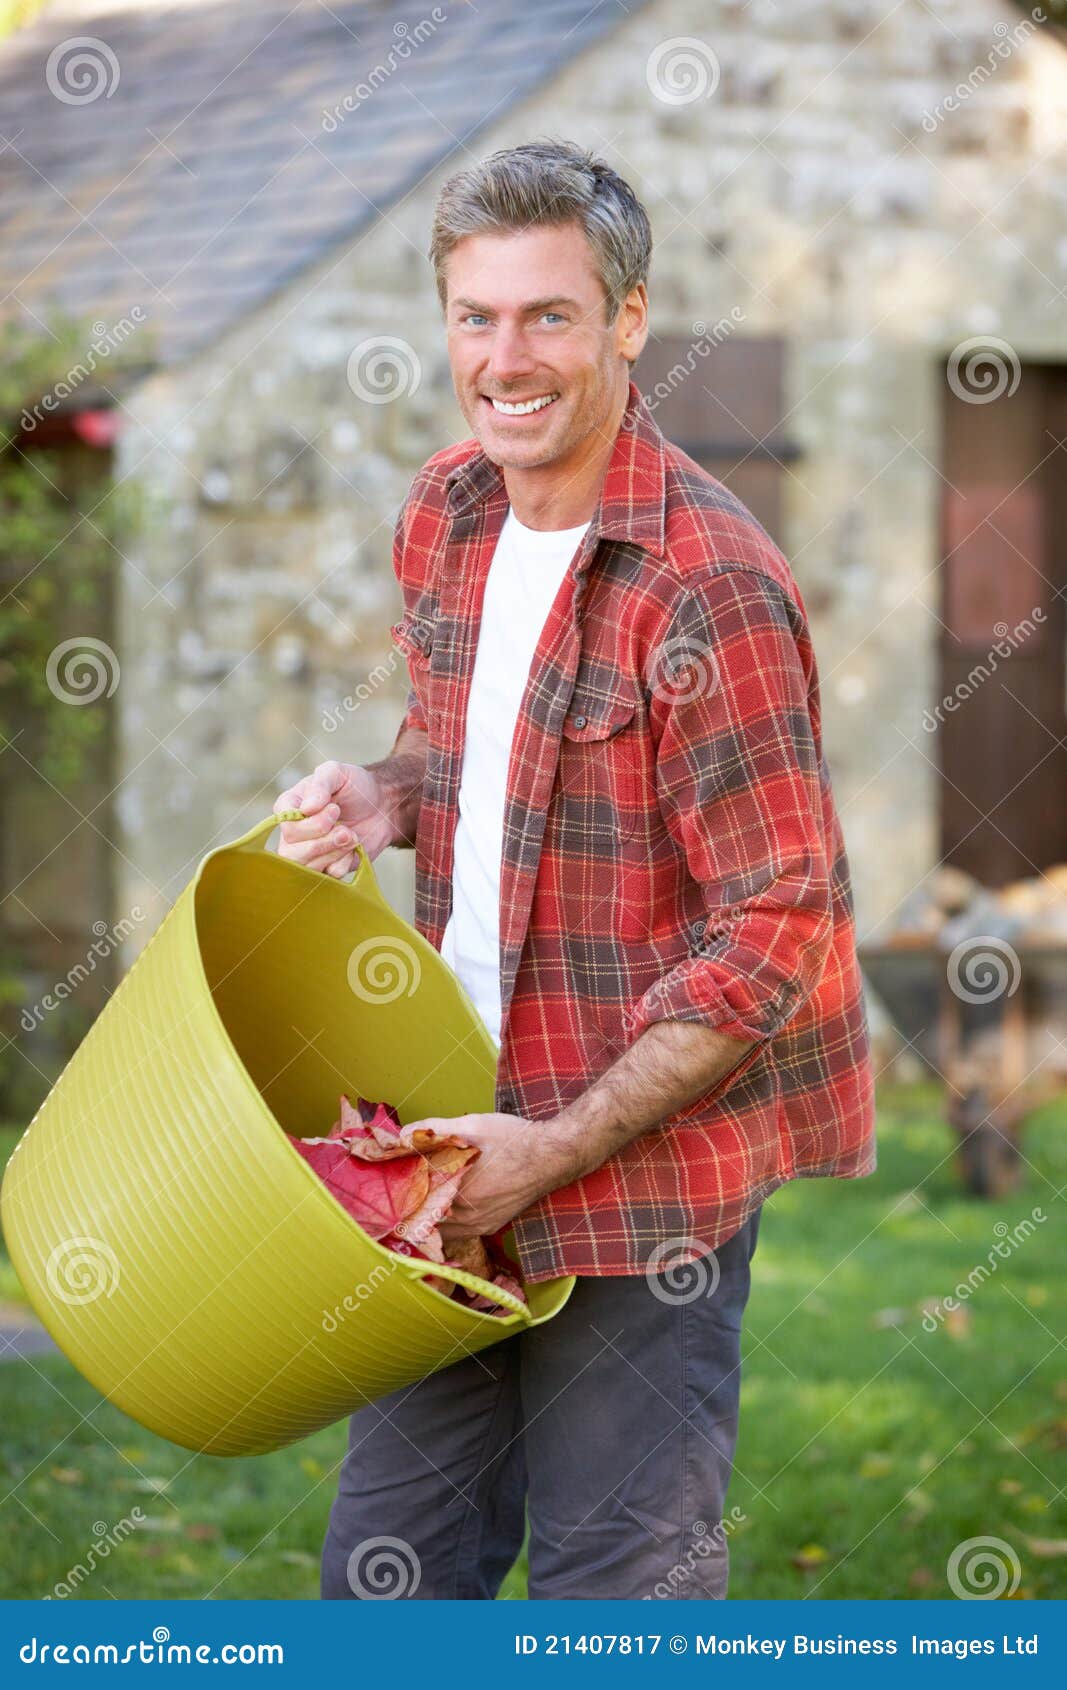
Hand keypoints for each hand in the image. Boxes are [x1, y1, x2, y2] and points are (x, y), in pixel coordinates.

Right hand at [273, 759, 396, 877]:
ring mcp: (308, 852)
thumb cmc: (356, 787)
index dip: (310, 821)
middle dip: (324, 839)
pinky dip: (344, 862)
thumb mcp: (338, 773)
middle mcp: (294, 831)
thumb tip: (307, 808)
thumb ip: (321, 783)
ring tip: (351, 835)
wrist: (383, 806)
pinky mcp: (326, 867)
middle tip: (345, 827)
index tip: (335, 808)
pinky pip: (328, 875)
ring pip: (306, 867)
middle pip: (291, 849)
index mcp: (291, 806)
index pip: (285, 823)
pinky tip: (352, 848)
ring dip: (334, 851)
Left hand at [399, 1112, 576, 1239]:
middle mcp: (468, 1217)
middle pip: (426, 1221)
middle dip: (411, 1208)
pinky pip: (459, 1232)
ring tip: (418, 1198)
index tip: (387, 1189)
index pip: (416, 1205)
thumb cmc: (514, 1139)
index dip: (399, 1197)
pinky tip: (444, 1203)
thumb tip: (402, 1133)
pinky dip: (446, 1221)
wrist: (553, 1156)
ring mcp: (481, 1225)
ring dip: (428, 1217)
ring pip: (441, 1230)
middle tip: (398, 1193)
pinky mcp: (492, 1226)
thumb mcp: (474, 1125)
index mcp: (459, 1192)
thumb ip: (435, 1129)